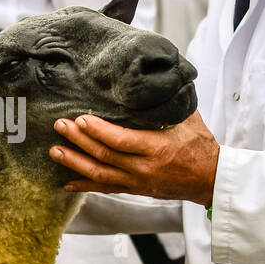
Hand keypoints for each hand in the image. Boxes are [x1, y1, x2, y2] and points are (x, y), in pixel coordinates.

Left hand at [50, 111, 219, 207]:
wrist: (209, 179)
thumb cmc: (200, 145)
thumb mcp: (189, 118)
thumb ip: (169, 100)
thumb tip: (157, 74)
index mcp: (157, 148)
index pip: (121, 140)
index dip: (98, 131)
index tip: (80, 119)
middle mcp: (143, 168)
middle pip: (104, 155)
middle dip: (79, 141)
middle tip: (60, 126)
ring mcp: (137, 182)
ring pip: (99, 174)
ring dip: (75, 162)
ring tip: (55, 151)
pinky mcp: (134, 189)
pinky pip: (105, 188)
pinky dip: (84, 185)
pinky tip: (66, 181)